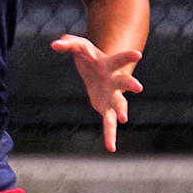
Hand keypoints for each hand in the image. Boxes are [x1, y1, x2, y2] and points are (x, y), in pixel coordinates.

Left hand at [50, 34, 142, 151]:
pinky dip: (110, 135)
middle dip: (129, 84)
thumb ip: (68, 44)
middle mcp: (114, 81)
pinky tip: (111, 148)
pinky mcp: (106, 109)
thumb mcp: (79, 47)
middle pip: (122, 82)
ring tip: (123, 119)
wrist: (98, 71)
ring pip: (119, 105)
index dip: (127, 57)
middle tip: (138, 87)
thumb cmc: (90, 57)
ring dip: (121, 111)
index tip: (138, 55)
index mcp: (109, 65)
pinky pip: (108, 124)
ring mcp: (112, 97)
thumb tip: (54, 44)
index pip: (118, 59)